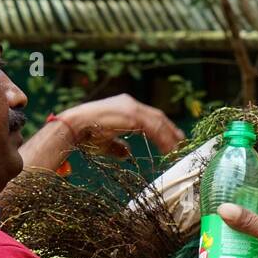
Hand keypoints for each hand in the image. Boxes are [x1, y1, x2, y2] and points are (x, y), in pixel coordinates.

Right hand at [61, 94, 184, 154]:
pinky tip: (168, 149)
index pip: (150, 115)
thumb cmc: (86, 135)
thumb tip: (128, 154)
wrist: (75, 126)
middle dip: (171, 130)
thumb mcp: (106, 142)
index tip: (174, 138)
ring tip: (177, 150)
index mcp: (125, 106)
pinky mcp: (132, 115)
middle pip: (158, 116)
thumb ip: (118, 147)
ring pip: (158, 122)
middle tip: (182, 143)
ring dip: (170, 137)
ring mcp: (131, 107)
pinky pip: (153, 127)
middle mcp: (130, 103)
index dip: (164, 127)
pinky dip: (163, 138)